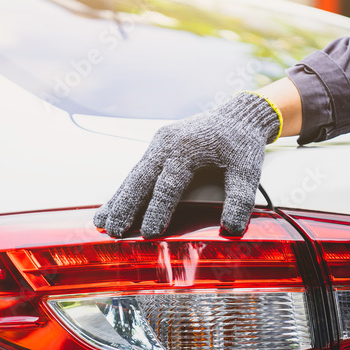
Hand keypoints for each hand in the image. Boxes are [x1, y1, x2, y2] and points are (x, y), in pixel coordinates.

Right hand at [93, 91, 279, 238]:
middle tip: (113, 232)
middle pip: (140, 180)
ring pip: (134, 176)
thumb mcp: (248, 171)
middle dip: (126, 207)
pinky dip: (125, 191)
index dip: (158, 211)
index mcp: (187, 149)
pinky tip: (112, 207)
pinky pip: (137, 171)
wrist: (238, 115)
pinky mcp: (157, 147)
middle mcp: (167, 144)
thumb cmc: (242, 145)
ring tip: (101, 223)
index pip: (168, 186)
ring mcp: (158, 144)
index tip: (149, 233)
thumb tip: (232, 228)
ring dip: (118, 200)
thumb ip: (240, 200)